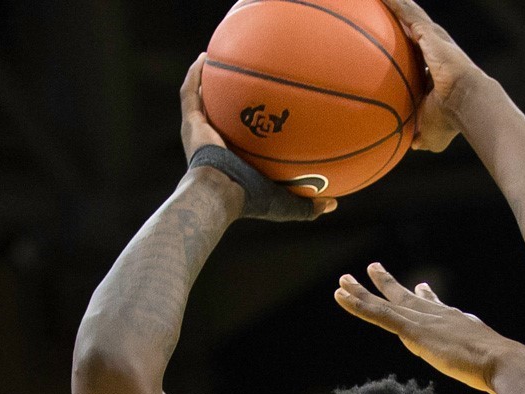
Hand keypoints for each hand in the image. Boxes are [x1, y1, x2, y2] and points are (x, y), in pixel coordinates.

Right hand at [182, 55, 333, 220]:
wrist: (220, 193)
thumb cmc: (251, 200)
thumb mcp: (285, 204)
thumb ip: (308, 205)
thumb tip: (334, 204)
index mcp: (233, 161)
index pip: (241, 139)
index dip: (250, 125)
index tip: (265, 111)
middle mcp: (214, 144)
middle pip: (220, 115)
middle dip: (227, 99)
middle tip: (242, 81)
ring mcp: (199, 132)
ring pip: (201, 100)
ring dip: (206, 82)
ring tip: (215, 60)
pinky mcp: (190, 123)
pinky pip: (189, 93)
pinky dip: (195, 75)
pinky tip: (205, 58)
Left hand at [335, 263, 524, 393]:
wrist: (504, 362)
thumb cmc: (506, 370)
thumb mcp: (496, 364)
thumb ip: (495, 365)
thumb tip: (514, 375)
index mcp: (458, 323)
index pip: (437, 307)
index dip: (426, 296)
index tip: (422, 286)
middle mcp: (439, 316)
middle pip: (407, 297)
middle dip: (388, 284)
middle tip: (373, 268)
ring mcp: (424, 321)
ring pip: (385, 303)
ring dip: (362, 292)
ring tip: (344, 281)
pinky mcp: (413, 330)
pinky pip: (378, 314)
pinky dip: (358, 304)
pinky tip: (342, 296)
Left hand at [379, 0, 483, 151]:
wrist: (464, 102)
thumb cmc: (450, 120)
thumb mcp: (429, 132)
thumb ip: (419, 135)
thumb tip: (411, 145)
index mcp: (435, 71)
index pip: (418, 57)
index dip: (408, 51)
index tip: (395, 49)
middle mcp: (434, 51)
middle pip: (413, 30)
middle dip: (401, 20)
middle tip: (384, 11)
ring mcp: (432, 39)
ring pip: (409, 16)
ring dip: (396, 6)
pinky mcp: (428, 32)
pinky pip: (407, 13)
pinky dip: (395, 4)